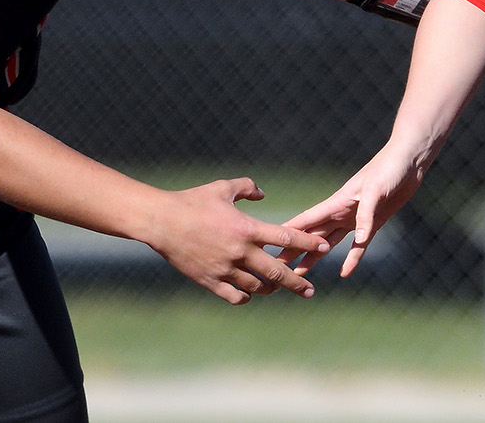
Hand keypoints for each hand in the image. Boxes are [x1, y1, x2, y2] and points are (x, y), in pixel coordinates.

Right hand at [140, 178, 330, 304]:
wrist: (160, 221)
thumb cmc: (192, 200)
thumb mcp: (223, 188)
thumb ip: (247, 188)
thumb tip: (263, 193)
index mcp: (246, 228)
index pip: (285, 237)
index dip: (307, 242)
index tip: (323, 246)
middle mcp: (239, 252)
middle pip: (277, 272)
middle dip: (297, 282)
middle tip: (309, 290)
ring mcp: (224, 269)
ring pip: (257, 287)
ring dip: (270, 289)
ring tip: (278, 288)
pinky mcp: (209, 281)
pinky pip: (234, 296)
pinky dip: (246, 296)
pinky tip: (250, 293)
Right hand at [281, 144, 423, 277]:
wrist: (408, 160)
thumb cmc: (388, 168)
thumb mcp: (375, 190)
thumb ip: (366, 215)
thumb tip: (360, 240)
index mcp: (337, 202)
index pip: (307, 220)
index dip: (289, 232)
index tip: (268, 245)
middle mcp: (342, 211)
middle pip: (313, 234)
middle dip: (294, 249)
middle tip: (278, 267)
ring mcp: (356, 218)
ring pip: (329, 242)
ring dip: (315, 257)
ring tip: (300, 274)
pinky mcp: (373, 223)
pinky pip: (358, 246)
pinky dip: (351, 259)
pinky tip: (345, 273)